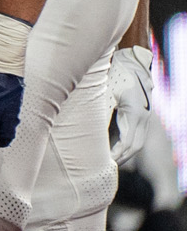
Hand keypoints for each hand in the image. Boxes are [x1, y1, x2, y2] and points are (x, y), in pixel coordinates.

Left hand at [109, 45, 155, 166]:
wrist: (131, 62)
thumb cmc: (115, 74)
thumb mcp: (105, 91)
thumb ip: (99, 108)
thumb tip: (85, 127)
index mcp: (134, 113)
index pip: (129, 142)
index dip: (117, 154)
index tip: (106, 162)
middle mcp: (143, 117)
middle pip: (135, 146)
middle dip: (121, 157)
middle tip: (106, 167)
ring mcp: (144, 117)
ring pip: (138, 142)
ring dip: (125, 153)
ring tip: (109, 162)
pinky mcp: (141, 116)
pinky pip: (136, 134)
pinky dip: (126, 144)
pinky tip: (114, 149)